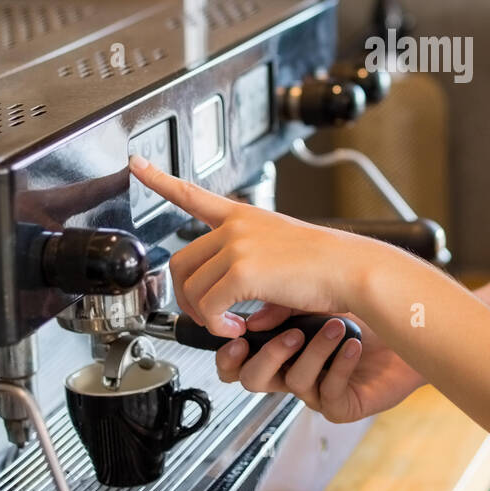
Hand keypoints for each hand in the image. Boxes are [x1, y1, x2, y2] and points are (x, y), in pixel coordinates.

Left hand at [127, 154, 370, 338]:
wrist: (353, 270)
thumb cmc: (328, 269)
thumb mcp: (283, 269)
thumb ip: (255, 289)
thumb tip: (246, 319)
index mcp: (245, 217)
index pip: (193, 193)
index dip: (159, 179)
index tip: (136, 163)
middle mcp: (236, 226)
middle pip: (179, 261)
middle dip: (187, 296)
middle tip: (209, 316)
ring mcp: (237, 244)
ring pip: (191, 288)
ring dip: (204, 315)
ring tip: (232, 325)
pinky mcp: (242, 269)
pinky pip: (209, 306)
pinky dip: (218, 325)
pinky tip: (239, 327)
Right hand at [216, 305, 426, 421]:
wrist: (405, 330)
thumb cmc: (362, 316)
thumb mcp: (315, 300)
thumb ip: (281, 308)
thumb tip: (252, 320)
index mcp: (280, 351)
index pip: (238, 364)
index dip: (229, 357)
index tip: (238, 338)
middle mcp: (293, 373)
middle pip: (254, 382)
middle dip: (268, 356)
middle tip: (291, 334)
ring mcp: (316, 392)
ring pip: (295, 382)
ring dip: (315, 351)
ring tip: (336, 327)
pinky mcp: (342, 405)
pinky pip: (330, 392)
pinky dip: (341, 365)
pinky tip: (352, 346)